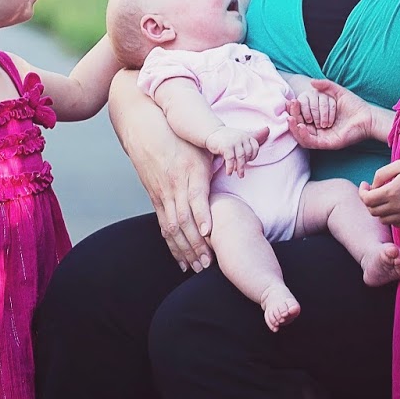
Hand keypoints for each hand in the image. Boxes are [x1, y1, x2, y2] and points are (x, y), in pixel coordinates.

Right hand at [136, 140, 215, 272]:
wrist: (145, 130)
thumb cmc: (182, 138)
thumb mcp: (204, 145)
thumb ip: (226, 153)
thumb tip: (254, 148)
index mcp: (191, 171)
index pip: (195, 196)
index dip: (202, 215)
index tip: (209, 233)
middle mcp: (175, 185)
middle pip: (184, 218)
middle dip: (196, 244)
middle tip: (209, 263)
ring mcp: (163, 194)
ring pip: (172, 227)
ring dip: (185, 250)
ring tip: (198, 267)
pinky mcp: (155, 199)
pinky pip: (164, 226)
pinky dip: (172, 245)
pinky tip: (181, 260)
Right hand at [206, 125, 268, 176]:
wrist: (211, 133)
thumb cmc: (227, 137)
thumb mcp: (241, 136)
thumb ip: (253, 137)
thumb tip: (268, 130)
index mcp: (246, 135)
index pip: (255, 147)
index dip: (252, 156)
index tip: (247, 161)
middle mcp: (242, 137)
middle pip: (248, 154)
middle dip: (245, 164)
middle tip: (242, 173)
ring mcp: (234, 141)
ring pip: (241, 157)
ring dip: (240, 168)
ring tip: (240, 175)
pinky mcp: (226, 146)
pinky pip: (231, 159)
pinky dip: (230, 167)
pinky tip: (229, 173)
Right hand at [287, 78, 379, 150]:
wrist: (368, 116)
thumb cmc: (355, 106)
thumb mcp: (338, 92)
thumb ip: (325, 86)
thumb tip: (311, 82)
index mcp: (320, 120)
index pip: (302, 116)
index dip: (295, 110)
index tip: (291, 101)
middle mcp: (320, 130)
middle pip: (299, 126)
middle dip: (293, 117)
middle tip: (291, 106)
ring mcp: (323, 138)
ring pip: (303, 137)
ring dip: (294, 128)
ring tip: (290, 118)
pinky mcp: (328, 143)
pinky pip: (312, 142)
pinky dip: (304, 135)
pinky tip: (301, 126)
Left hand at [358, 158, 399, 225]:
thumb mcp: (398, 164)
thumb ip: (380, 175)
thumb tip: (372, 187)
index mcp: (392, 191)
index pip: (367, 200)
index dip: (362, 192)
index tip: (365, 184)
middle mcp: (399, 206)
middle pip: (373, 211)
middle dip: (369, 201)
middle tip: (373, 190)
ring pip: (383, 220)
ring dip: (379, 210)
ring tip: (384, 198)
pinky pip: (395, 224)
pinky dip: (390, 217)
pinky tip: (394, 205)